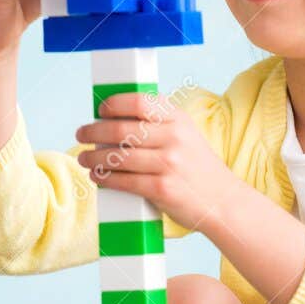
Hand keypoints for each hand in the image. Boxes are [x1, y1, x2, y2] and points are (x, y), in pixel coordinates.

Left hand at [75, 91, 236, 233]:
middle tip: (82, 134)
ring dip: (93, 157)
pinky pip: (124, 181)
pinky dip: (105, 178)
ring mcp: (169, 163)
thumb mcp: (185, 136)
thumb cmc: (197, 168)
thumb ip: (158, 125)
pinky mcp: (162, 188)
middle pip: (121, 129)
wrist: (223, 201)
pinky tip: (97, 176)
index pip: (138, 102)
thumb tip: (113, 121)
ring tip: (84, 158)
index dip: (113, 104)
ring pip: (118, 157)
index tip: (100, 111)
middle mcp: (174, 138)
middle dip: (94, 131)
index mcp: (178, 119)